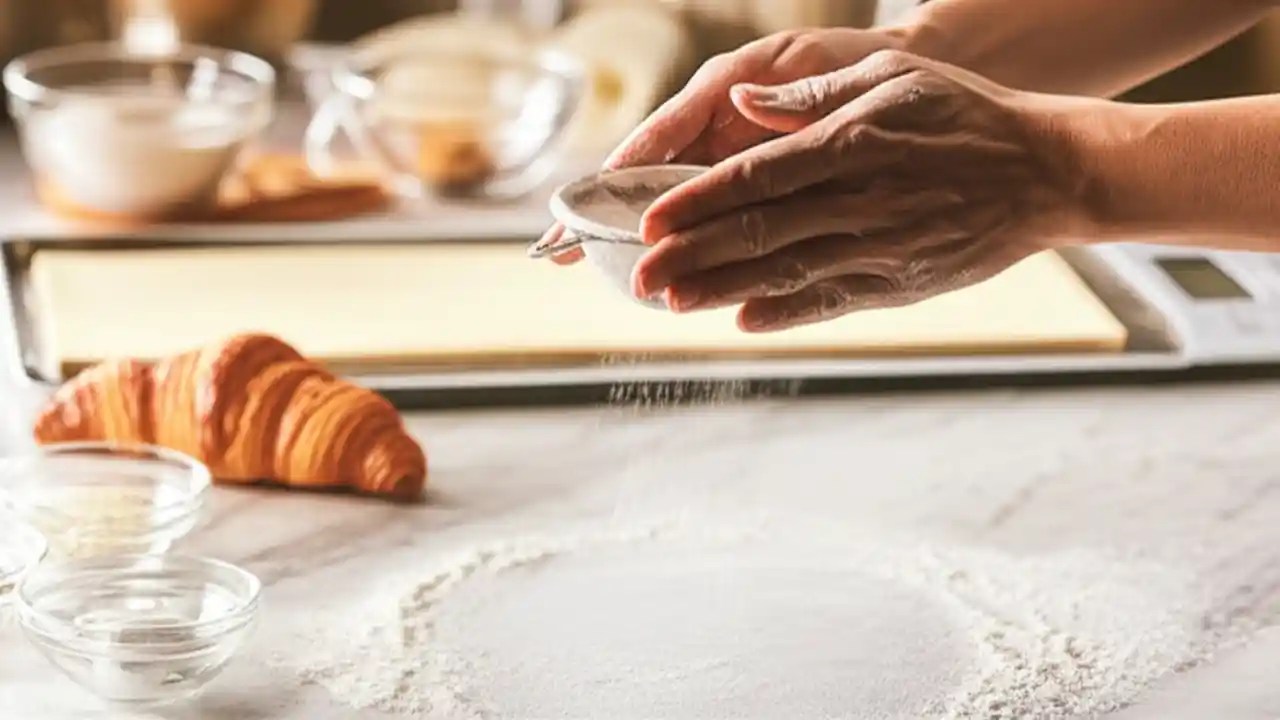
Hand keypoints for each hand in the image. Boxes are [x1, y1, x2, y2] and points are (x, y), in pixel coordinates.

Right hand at [534, 28, 902, 263]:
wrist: (891, 81)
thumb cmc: (853, 68)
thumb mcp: (821, 70)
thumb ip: (785, 91)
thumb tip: (739, 101)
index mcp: (720, 93)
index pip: (657, 137)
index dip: (618, 173)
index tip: (584, 204)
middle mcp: (710, 129)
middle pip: (644, 175)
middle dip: (601, 212)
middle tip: (557, 249)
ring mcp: (722, 160)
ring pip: (668, 203)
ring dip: (626, 234)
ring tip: (580, 266)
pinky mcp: (743, 187)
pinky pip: (704, 219)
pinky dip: (677, 244)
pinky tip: (656, 275)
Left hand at [632, 50, 1098, 331]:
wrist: (1046, 173)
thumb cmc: (965, 115)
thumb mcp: (892, 78)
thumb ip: (812, 94)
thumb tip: (742, 104)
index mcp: (850, 145)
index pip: (755, 177)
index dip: (697, 202)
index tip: (650, 221)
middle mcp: (858, 201)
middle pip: (757, 234)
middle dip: (690, 256)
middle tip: (639, 275)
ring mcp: (879, 249)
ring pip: (784, 274)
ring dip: (722, 290)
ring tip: (671, 301)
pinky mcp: (899, 284)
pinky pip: (832, 302)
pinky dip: (785, 313)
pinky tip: (742, 321)